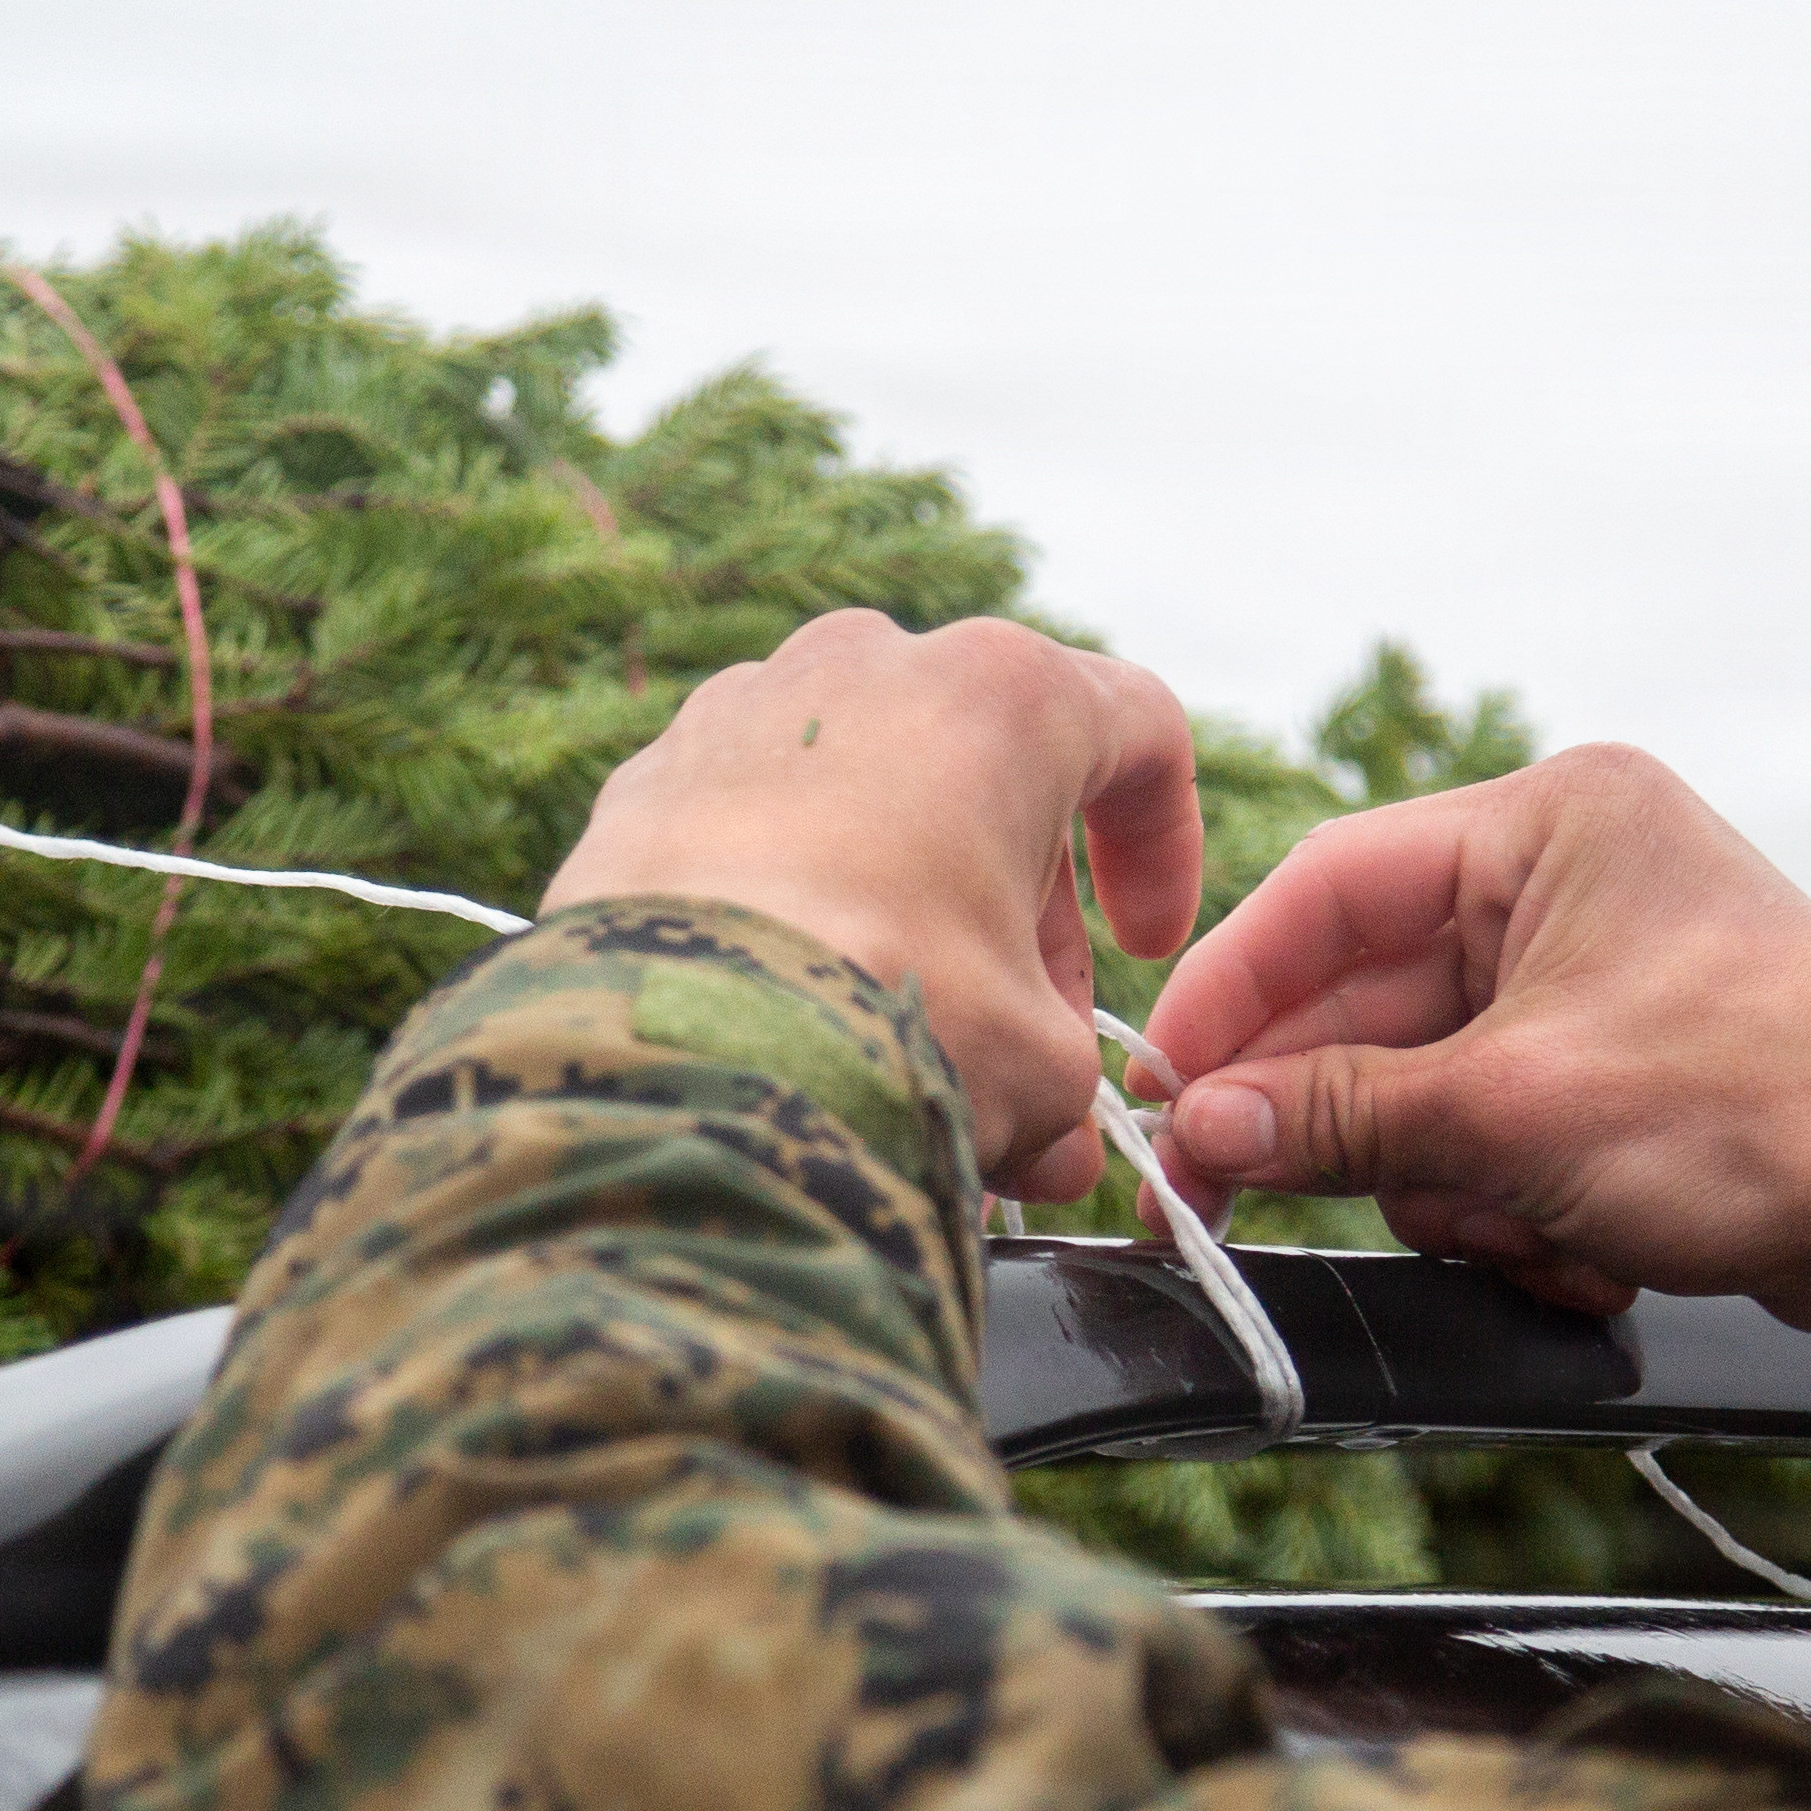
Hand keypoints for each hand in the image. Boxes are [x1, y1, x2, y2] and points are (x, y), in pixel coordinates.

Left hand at [546, 610, 1202, 1198]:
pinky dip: (791, 908)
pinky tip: (787, 1014)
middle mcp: (872, 664)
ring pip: (866, 802)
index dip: (1161, 849)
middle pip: (990, 779)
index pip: (1138, 736)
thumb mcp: (1036, 1070)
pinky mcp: (649, 778)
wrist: (676, 1052)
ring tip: (895, 1031)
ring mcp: (745, 707)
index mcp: (1003, 696)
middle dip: (1017, 914)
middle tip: (1015, 1035)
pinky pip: (753, 833)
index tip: (1142, 946)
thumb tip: (1048, 1146)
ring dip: (904, 908)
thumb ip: (1063, 1082)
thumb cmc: (886, 1023)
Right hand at [1132, 743, 1810, 1415]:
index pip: (1333, 886)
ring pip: (1431, 1088)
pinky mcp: (1627, 1064)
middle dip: (1346, 1122)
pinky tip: (1575, 1250)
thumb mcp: (1509, 1117)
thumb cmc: (1760, 1119)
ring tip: (1521, 1230)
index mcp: (1557, 821)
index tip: (1162, 1085)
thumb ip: (1332, 1115)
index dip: (1232, 994)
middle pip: (1373, 1001)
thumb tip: (1199, 1131)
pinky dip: (1515, 1205)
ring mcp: (1605, 971)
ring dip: (1452, 1185)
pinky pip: (1500, 1131)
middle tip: (1229, 1205)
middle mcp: (1579, 875)